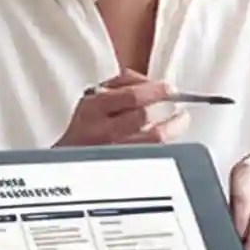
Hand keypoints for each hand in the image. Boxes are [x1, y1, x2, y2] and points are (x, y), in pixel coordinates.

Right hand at [54, 69, 189, 146]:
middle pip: (144, 117)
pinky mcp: (123, 166)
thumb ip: (124, 83)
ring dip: (172, 127)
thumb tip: (154, 83)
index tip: (169, 88)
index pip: (131, 96)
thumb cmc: (87, 123)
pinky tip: (167, 138)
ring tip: (180, 121)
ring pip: (152, 138)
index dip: (156, 90)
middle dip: (167, 109)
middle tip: (179, 106)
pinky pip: (151, 153)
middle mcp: (102, 130)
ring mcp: (113, 151)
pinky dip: (164, 143)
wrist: (69, 156)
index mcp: (94, 107)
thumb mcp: (95, 95)